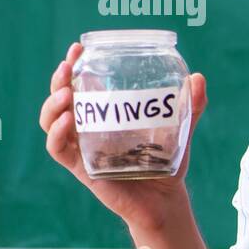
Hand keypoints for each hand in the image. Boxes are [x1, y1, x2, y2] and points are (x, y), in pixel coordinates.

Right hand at [38, 41, 207, 234]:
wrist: (165, 200)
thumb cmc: (166, 163)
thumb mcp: (179, 130)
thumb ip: (190, 106)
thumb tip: (198, 77)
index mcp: (104, 115)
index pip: (80, 85)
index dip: (74, 66)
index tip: (78, 48)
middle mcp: (87, 130)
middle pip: (60, 99)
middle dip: (59, 80)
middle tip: (67, 66)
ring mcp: (81, 148)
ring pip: (51, 122)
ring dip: (53, 104)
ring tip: (66, 93)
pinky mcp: (81, 168)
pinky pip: (58, 149)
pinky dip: (57, 134)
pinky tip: (66, 122)